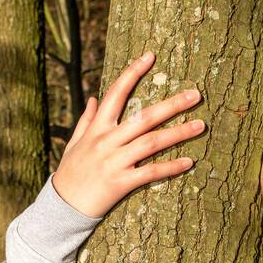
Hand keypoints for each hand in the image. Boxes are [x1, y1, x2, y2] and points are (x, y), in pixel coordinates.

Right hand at [51, 50, 204, 219]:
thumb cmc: (70, 174)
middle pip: (144, 117)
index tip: (150, 55)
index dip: (132, 72)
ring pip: (151, 142)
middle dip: (172, 104)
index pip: (116, 93)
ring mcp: (114, 162)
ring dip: (178, 133)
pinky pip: (150, 172)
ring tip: (200, 125)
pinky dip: (170, 167)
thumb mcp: (74, 143)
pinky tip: (189, 162)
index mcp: (97, 128)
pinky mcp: (121, 183)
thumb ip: (86, 120)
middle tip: (195, 94)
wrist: (62, 207)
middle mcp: (107, 141)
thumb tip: (93, 98)